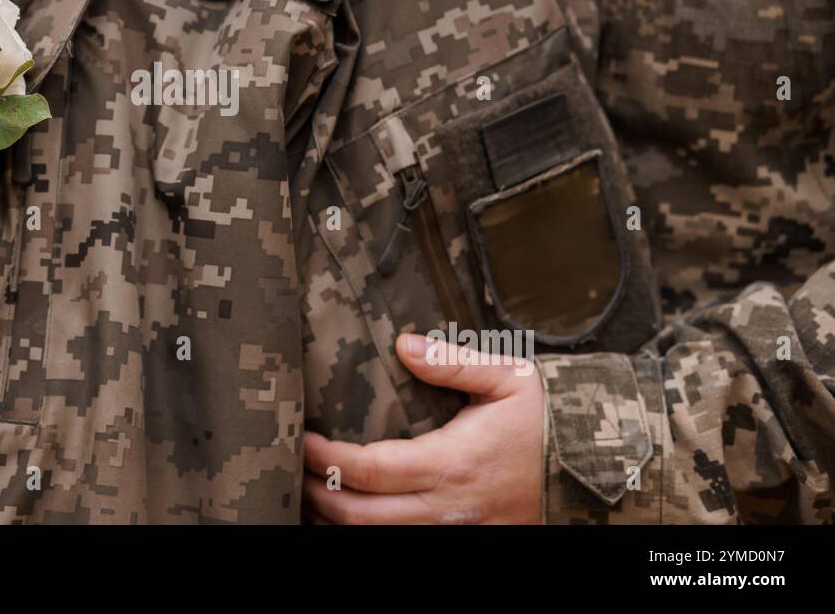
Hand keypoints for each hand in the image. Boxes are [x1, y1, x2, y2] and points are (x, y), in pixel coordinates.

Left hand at [302, 333, 544, 523]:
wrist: (599, 473)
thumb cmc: (548, 422)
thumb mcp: (510, 378)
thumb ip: (454, 361)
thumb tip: (404, 345)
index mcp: (453, 464)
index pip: (368, 471)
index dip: (326, 459)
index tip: (303, 439)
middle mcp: (448, 509)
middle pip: (359, 516)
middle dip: (316, 495)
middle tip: (292, 468)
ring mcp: (455, 534)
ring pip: (375, 540)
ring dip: (335, 520)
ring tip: (309, 493)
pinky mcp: (464, 543)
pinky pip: (403, 546)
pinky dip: (368, 532)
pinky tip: (348, 516)